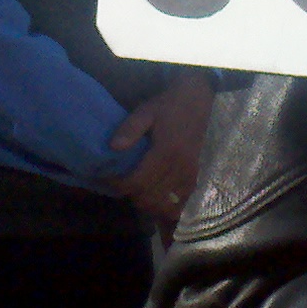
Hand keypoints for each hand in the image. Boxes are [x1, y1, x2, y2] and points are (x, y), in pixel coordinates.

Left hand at [108, 73, 216, 221]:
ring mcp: (189, 175)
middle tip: (120, 183)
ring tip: (135, 190)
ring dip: (146, 202)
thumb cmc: (168, 106)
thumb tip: (113, 147)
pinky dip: (165, 206)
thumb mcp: (146, 111)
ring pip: (163, 204)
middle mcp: (179, 168)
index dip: (119, 185)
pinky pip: (179, 203)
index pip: (137, 182)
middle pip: (149, 198)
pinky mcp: (194, 177)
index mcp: (166, 152)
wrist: (198, 101)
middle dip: (130, 194)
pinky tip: (155, 198)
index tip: (108, 178)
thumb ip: (130, 129)